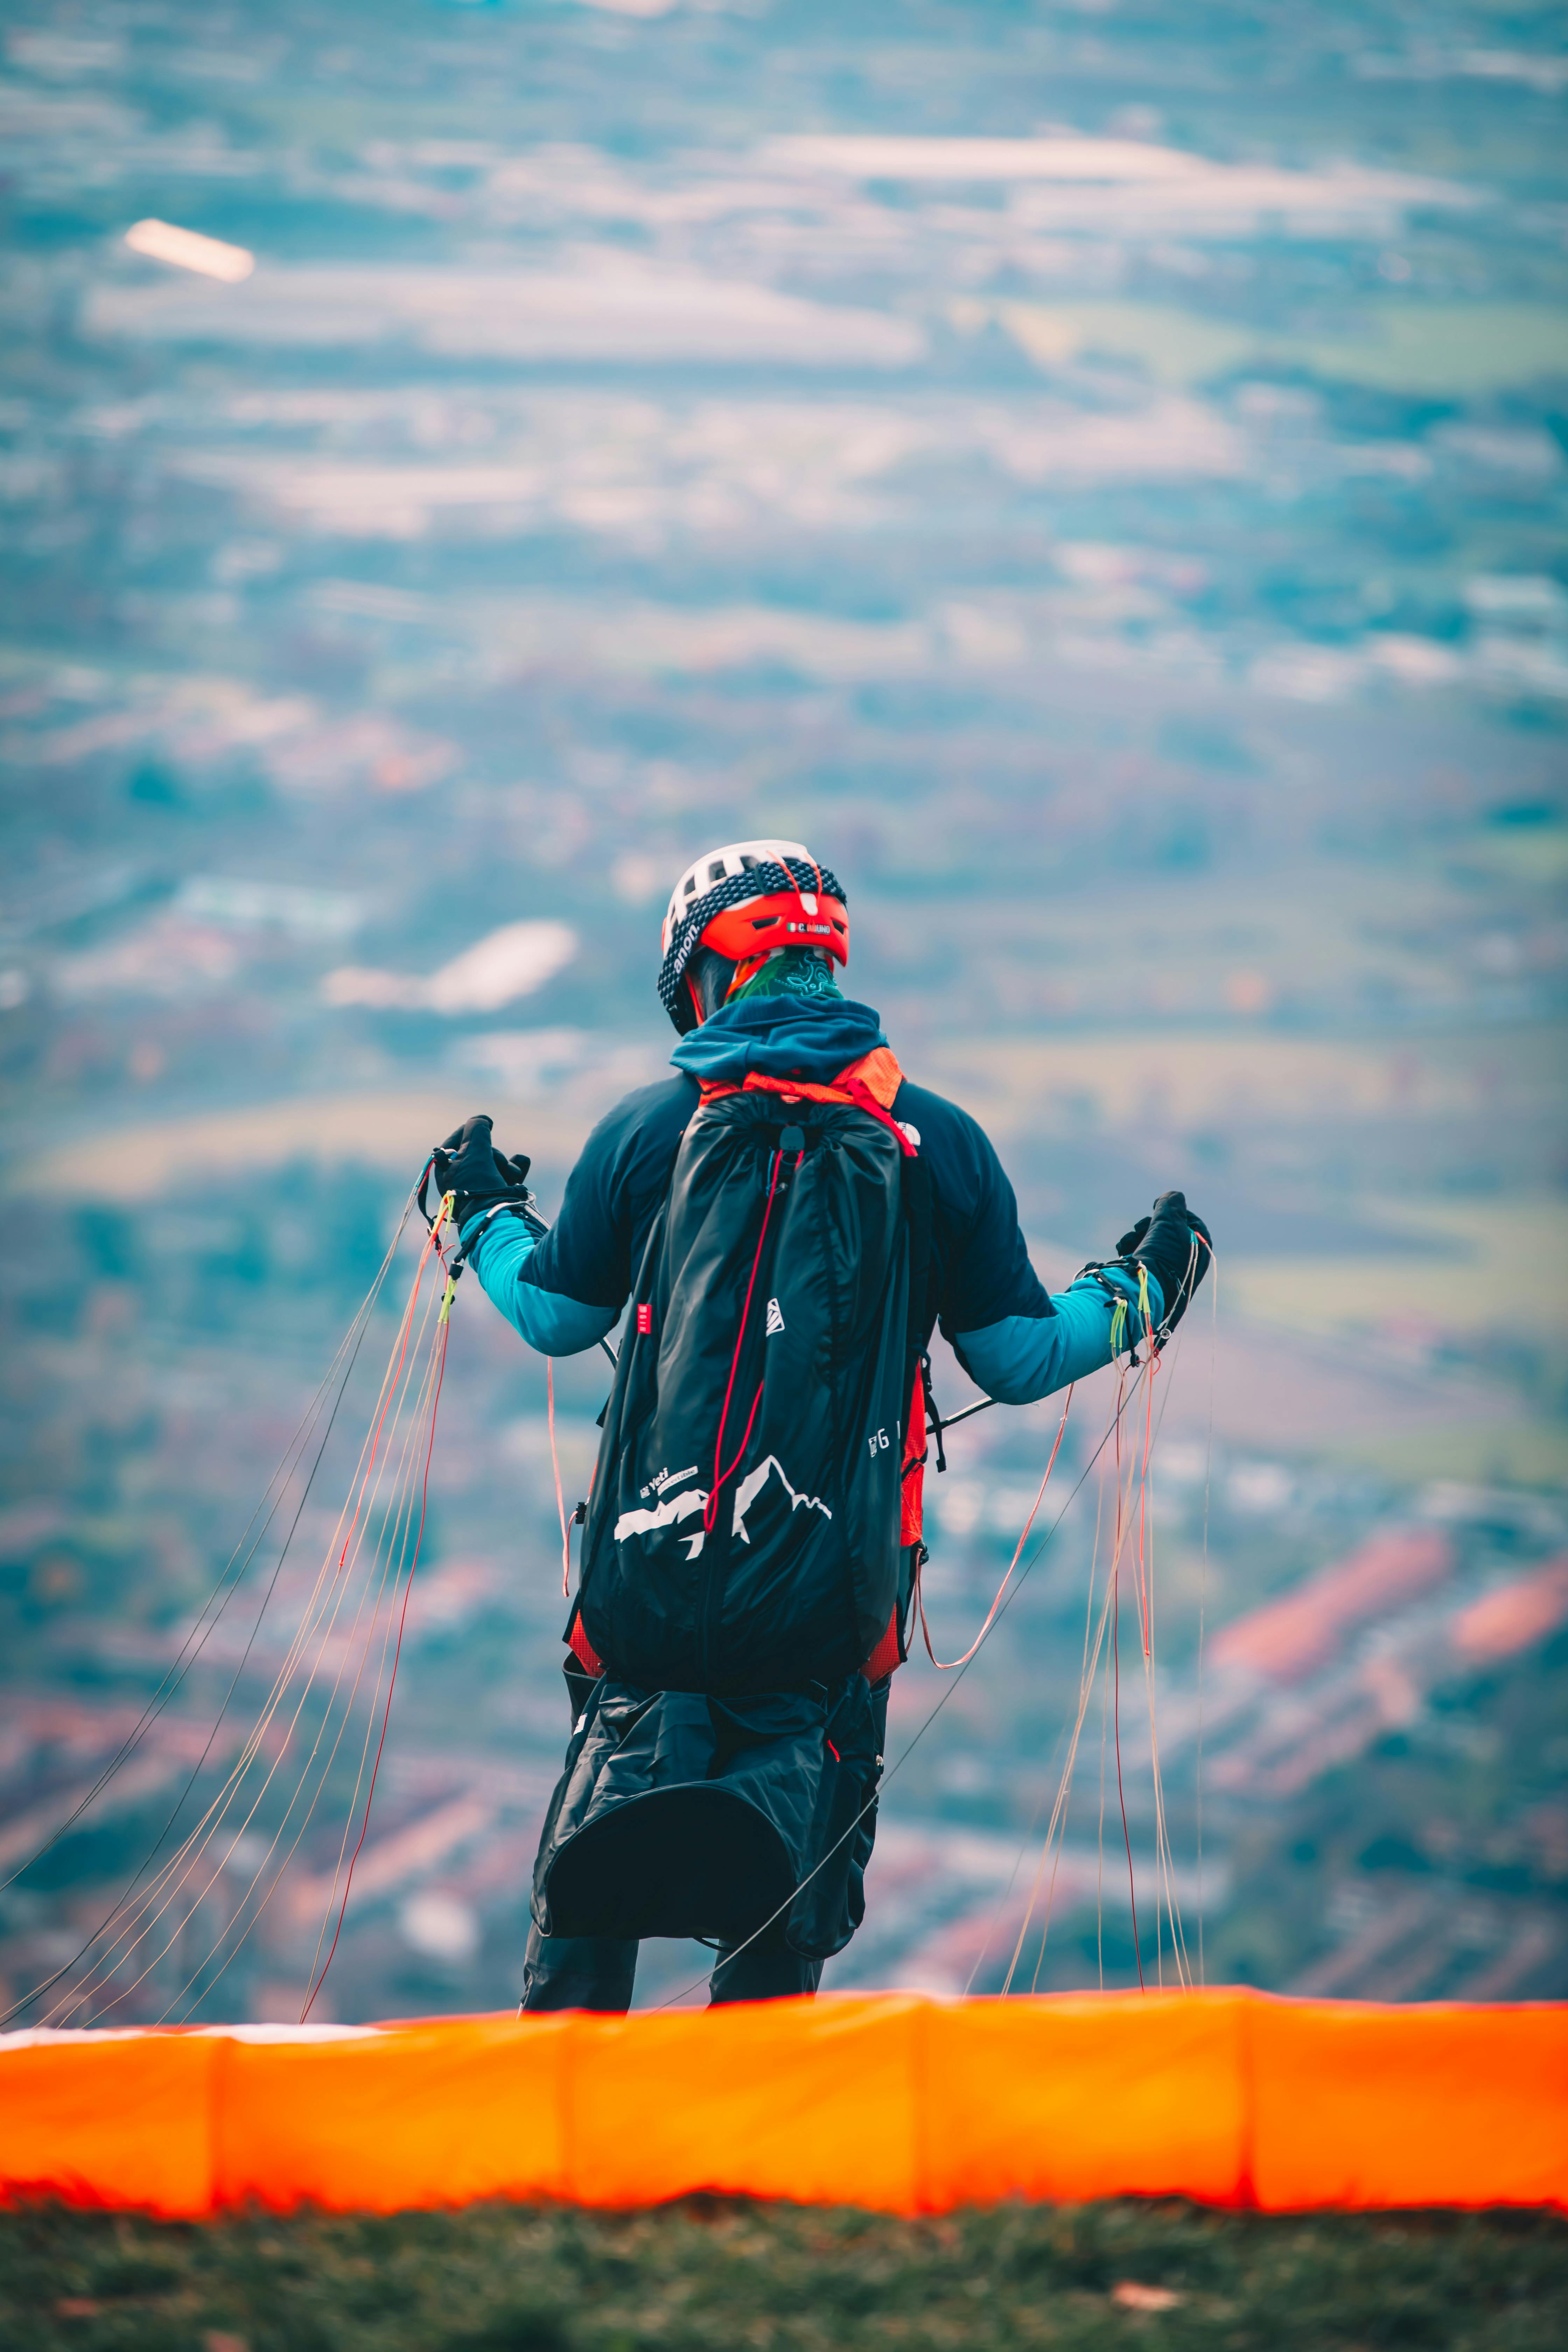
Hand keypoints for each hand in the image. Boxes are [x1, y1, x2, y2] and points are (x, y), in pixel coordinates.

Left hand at [432, 1114, 531, 1228]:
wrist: (493, 1220)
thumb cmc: (477, 1186)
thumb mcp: (474, 1151)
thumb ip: (477, 1130)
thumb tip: (483, 1119)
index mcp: (445, 1170)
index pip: (456, 1141)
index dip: (470, 1131)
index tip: (485, 1125)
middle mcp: (459, 1179)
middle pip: (479, 1153)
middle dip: (494, 1155)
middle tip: (497, 1162)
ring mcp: (477, 1190)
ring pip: (495, 1165)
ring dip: (506, 1166)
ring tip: (512, 1175)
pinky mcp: (495, 1197)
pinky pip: (507, 1176)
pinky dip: (515, 1170)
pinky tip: (522, 1164)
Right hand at [1114, 1191, 1210, 1333]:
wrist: (1144, 1291)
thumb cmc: (1161, 1255)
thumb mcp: (1168, 1220)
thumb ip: (1171, 1203)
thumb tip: (1172, 1196)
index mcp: (1201, 1248)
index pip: (1188, 1219)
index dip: (1170, 1211)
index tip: (1155, 1210)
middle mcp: (1188, 1261)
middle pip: (1167, 1230)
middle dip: (1148, 1226)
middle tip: (1139, 1228)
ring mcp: (1170, 1271)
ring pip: (1152, 1242)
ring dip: (1136, 1237)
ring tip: (1127, 1243)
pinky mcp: (1153, 1278)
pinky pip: (1143, 1256)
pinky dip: (1131, 1250)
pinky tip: (1122, 1251)